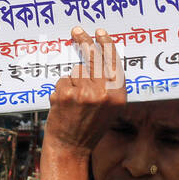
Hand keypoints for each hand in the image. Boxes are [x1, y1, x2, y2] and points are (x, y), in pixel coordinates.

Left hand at [44, 27, 126, 155]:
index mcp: (118, 95)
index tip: (99, 32)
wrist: (71, 148)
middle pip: (93, 57)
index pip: (114, 62)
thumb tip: (99, 57)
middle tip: (77, 31)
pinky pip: (63, 81)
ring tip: (73, 103)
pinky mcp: (66, 95)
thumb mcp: (109, 108)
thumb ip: (108, 86)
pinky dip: (60, 91)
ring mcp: (84, 93)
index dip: (106, 44)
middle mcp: (104, 93)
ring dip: (72, 83)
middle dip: (84, 41)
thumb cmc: (89, 127)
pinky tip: (63, 107)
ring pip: (76, 72)